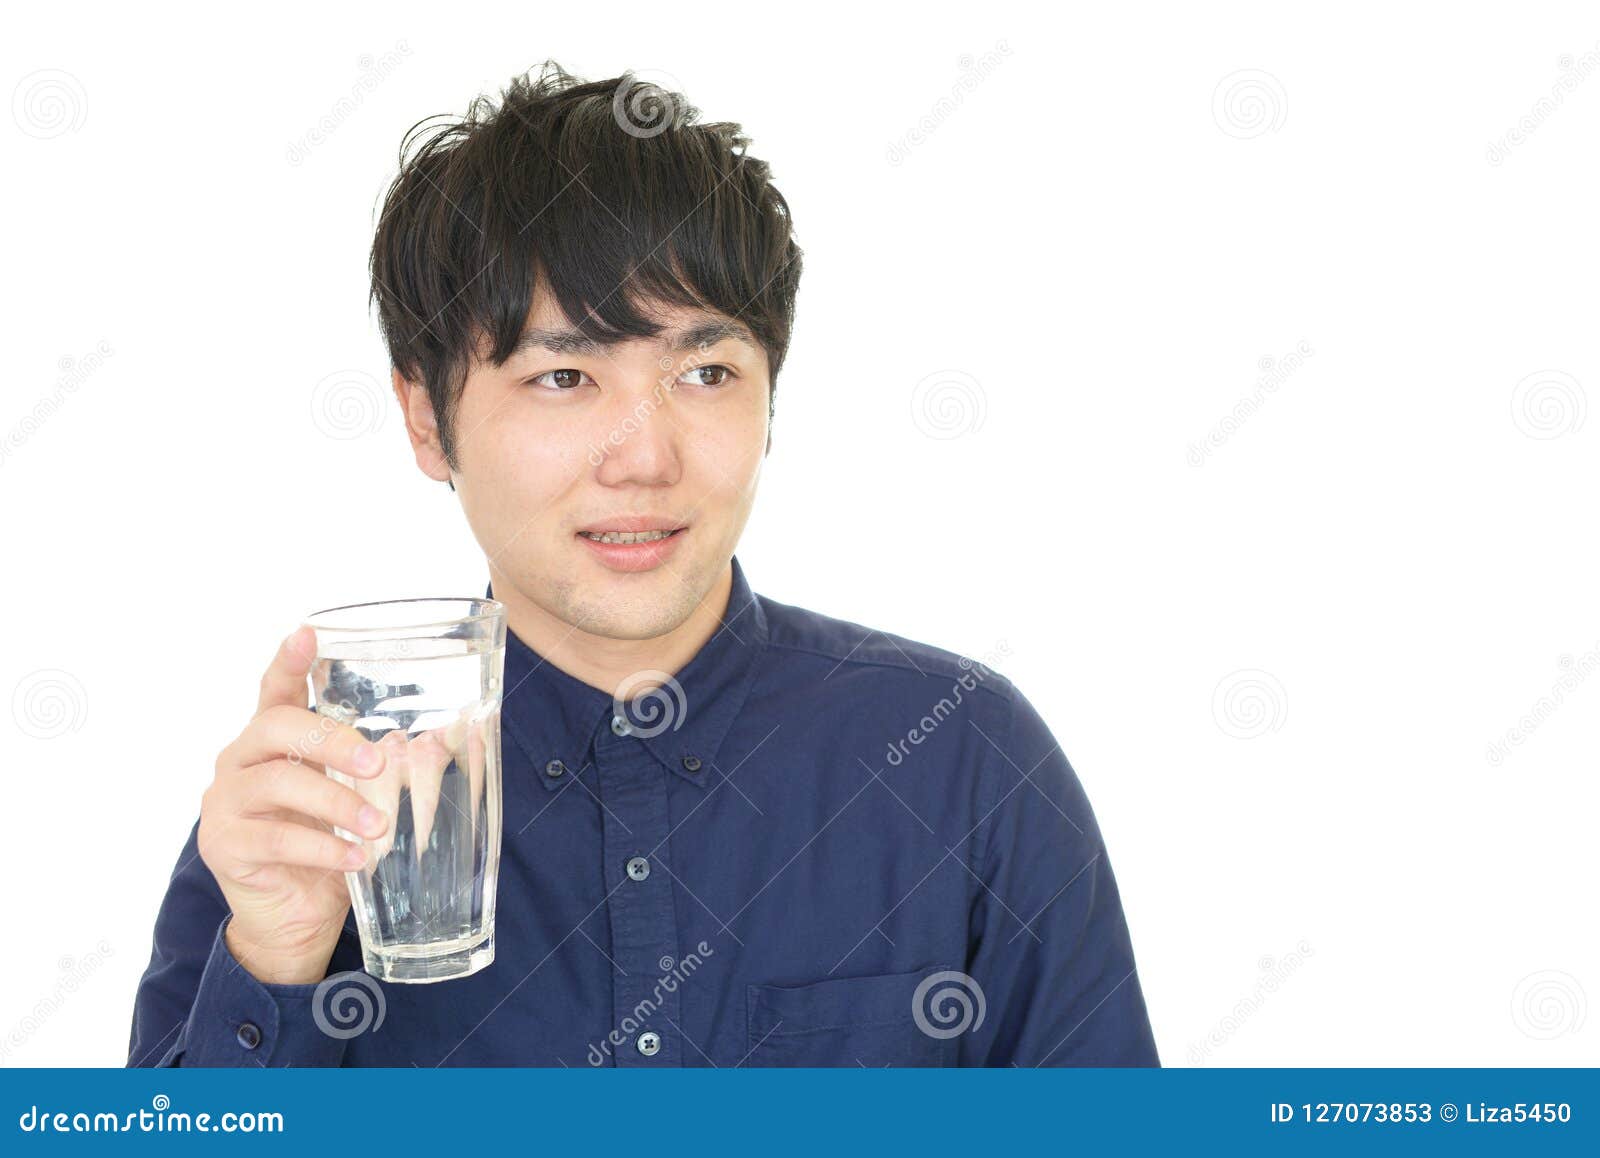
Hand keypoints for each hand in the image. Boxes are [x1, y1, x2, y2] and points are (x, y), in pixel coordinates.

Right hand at [197, 626, 389, 984]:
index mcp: (273, 739)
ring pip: (278, 782)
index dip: (288, 660)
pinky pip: (274, 838)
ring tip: (379, 826)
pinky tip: (355, 857)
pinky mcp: (222, 844)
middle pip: (278, 726)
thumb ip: (390, 772)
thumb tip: (441, 742)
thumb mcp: (363, 804)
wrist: (293, 918)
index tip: (307, 633)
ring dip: (336, 803)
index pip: (275, 689)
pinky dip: (322, 846)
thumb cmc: (330, 846)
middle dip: (333, 741)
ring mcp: (225, 801)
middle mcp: (241, 760)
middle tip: (378, 765)